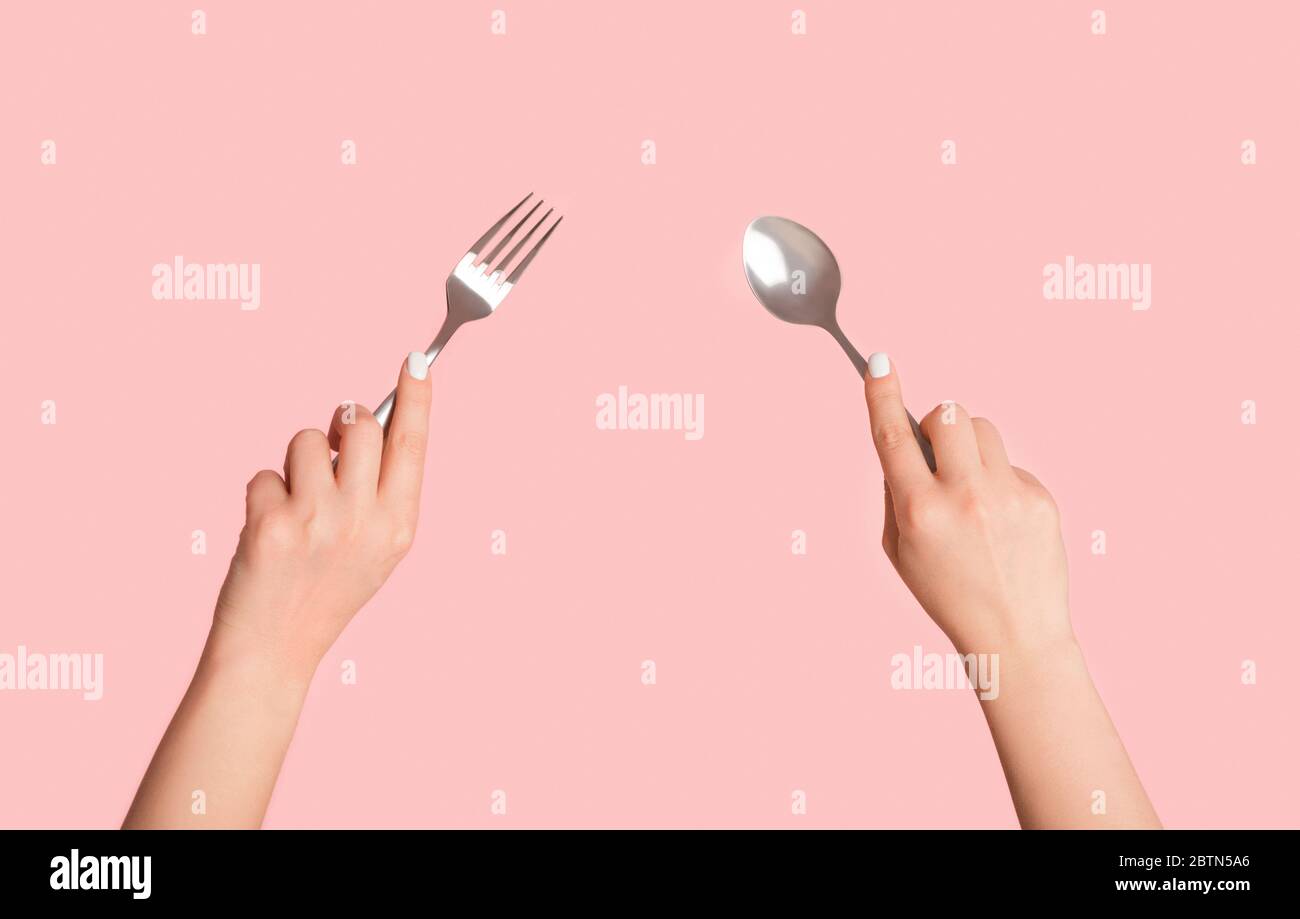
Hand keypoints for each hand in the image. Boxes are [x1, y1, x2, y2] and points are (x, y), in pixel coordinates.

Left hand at [213, 351, 432, 677]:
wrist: (275, 649)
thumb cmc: (324, 590)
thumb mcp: (375, 546)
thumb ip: (379, 490)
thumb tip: (361, 421)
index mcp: (400, 525)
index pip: (413, 444)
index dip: (416, 398)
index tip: (416, 360)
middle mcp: (367, 521)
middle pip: (358, 426)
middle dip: (337, 426)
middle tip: (327, 448)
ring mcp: (321, 522)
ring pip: (304, 442)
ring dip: (293, 464)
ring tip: (293, 507)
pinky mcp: (273, 526)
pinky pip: (264, 474)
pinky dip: (260, 496)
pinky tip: (265, 533)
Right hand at [863, 352, 1158, 827]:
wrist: (1015, 636)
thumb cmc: (947, 592)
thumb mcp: (900, 549)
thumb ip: (898, 491)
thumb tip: (906, 439)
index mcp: (919, 511)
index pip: (894, 436)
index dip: (882, 393)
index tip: (879, 362)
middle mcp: (964, 497)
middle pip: (947, 413)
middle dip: (936, 423)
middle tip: (936, 453)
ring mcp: (1007, 496)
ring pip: (982, 428)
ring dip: (968, 446)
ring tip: (971, 491)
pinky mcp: (1040, 498)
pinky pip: (1010, 463)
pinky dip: (999, 481)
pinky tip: (1001, 522)